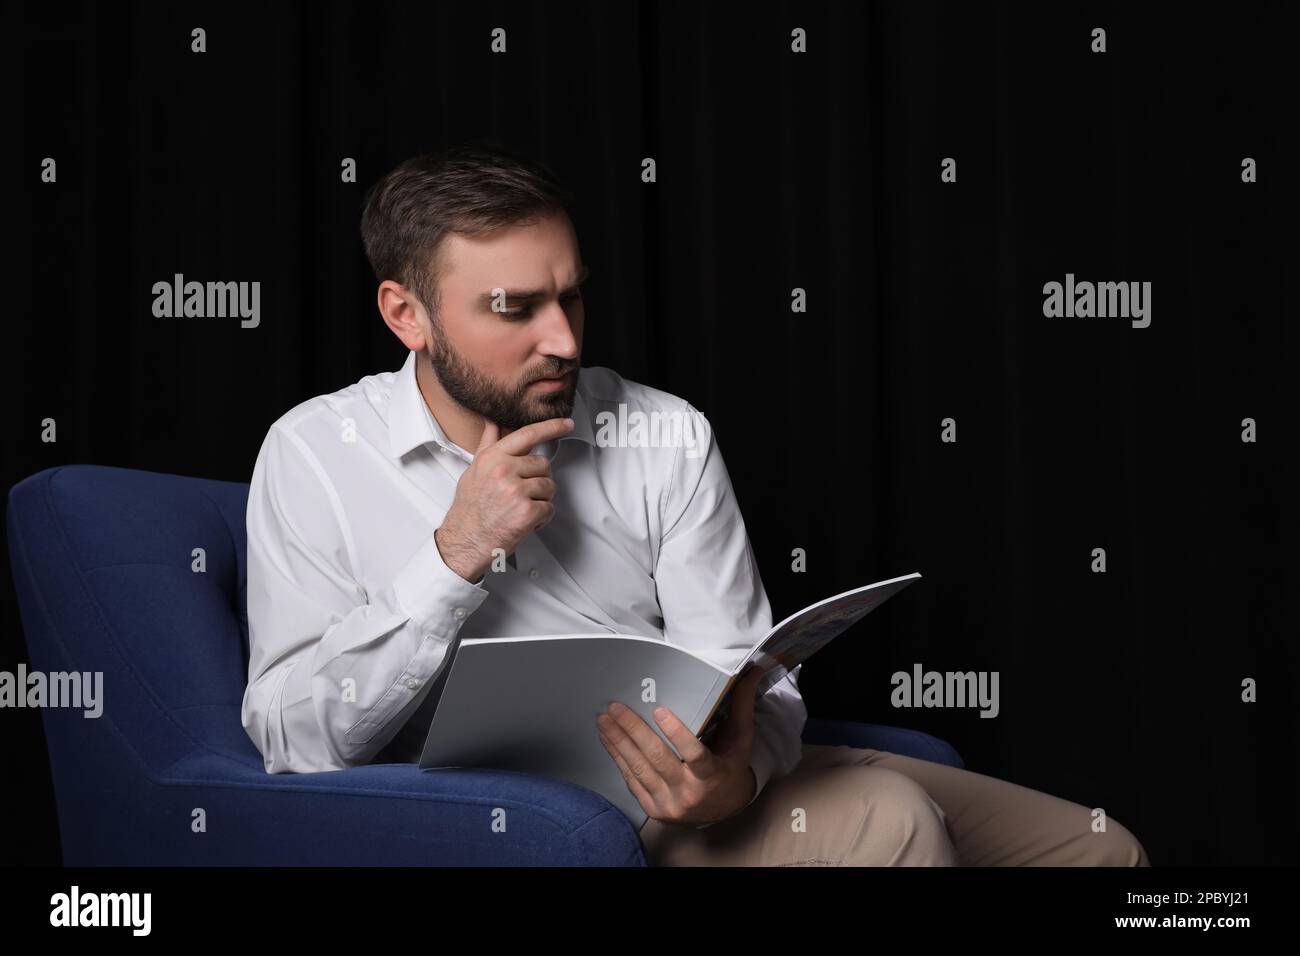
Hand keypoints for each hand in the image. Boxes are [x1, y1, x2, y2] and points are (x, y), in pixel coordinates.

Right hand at [435, 416, 574, 580]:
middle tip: (522, 494)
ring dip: (540, 500)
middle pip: (543, 464)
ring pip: (549, 487)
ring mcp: (516, 490)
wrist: (464, 540)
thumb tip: (492, 424)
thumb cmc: (470, 509)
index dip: (551, 427)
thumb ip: (487, 445)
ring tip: (520, 508)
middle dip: (538, 480)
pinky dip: (541, 518)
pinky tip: (524, 521)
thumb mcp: (474, 471)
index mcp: (493, 458)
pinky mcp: (526, 511)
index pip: (527, 435)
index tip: (566, 424)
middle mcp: (504, 471)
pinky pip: (549, 508)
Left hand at [596, 664, 767, 825]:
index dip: (676, 733)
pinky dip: (618, 759)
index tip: (659, 710)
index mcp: (713, 775)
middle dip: (633, 731)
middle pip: (657, 759)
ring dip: (618, 743)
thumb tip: (752, 671)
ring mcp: (669, 804)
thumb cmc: (730, 767)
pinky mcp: (654, 810)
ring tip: (604, 720)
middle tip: (616, 708)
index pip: (694, 754)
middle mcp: (690, 793)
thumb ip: (741, 706)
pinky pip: (632, 782)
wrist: (722, 811)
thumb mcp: (740, 740)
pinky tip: (608, 741)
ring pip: (639, 770)